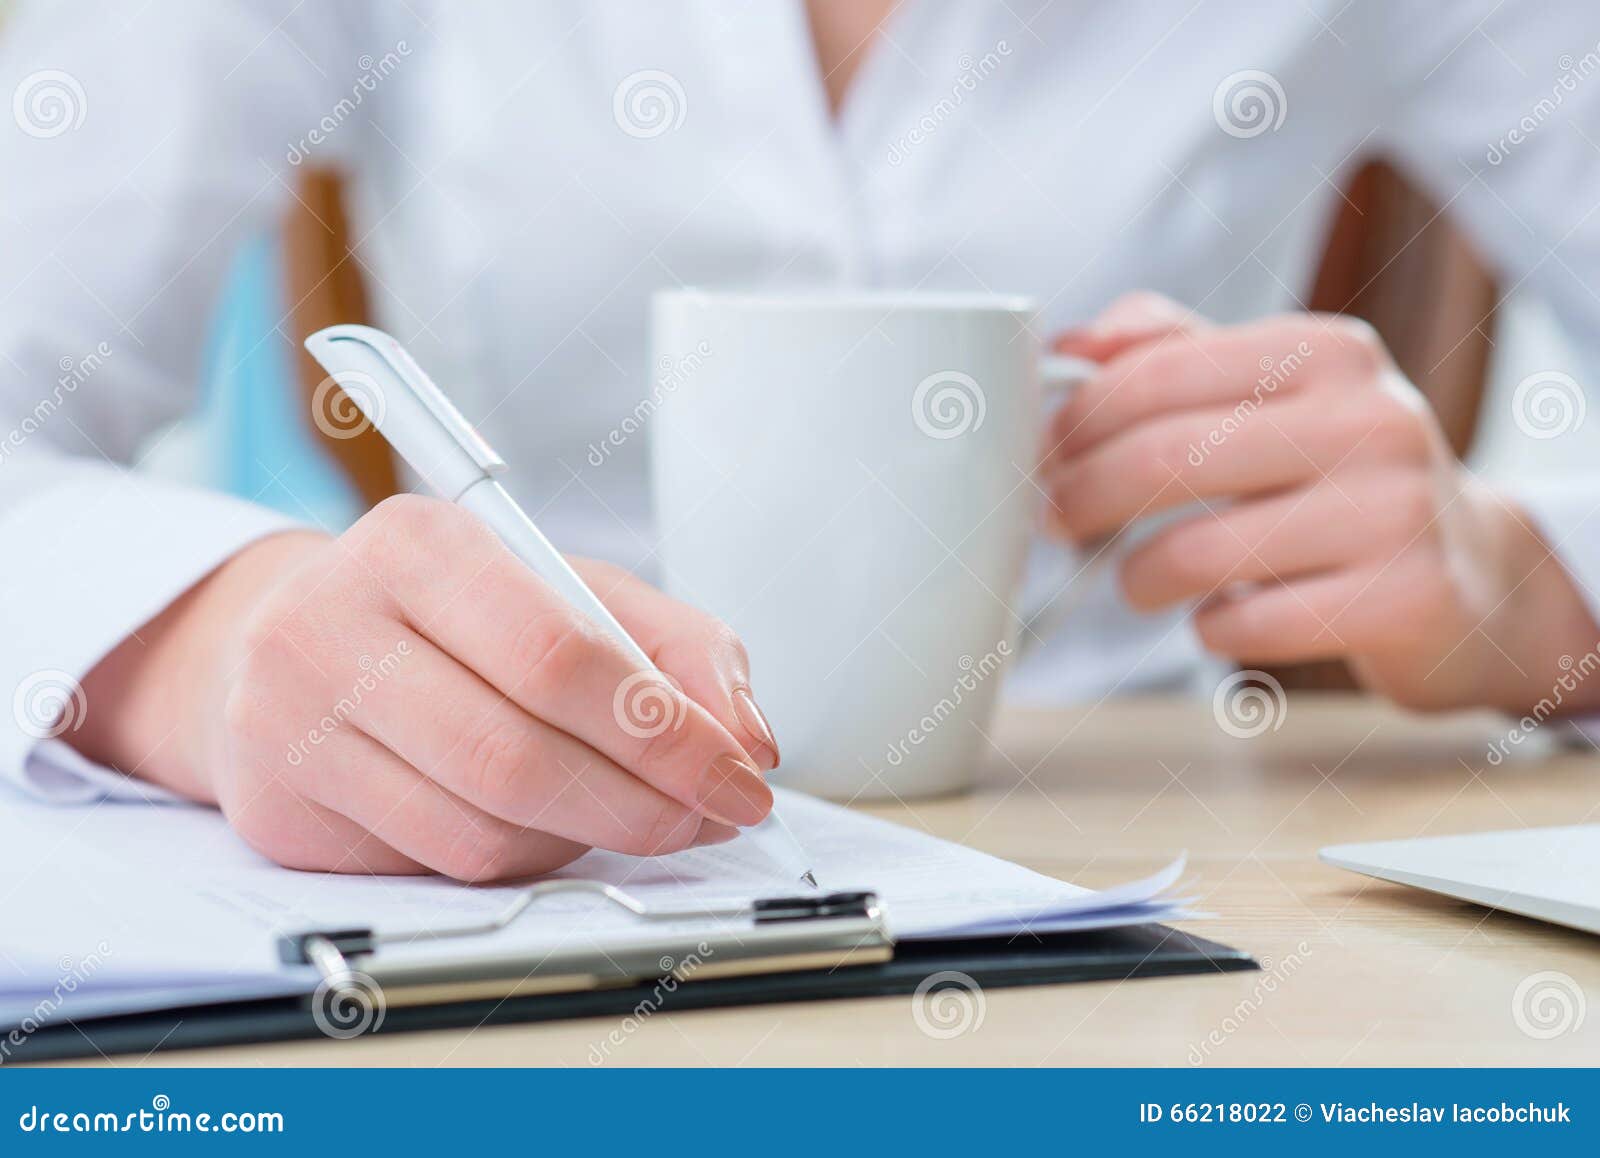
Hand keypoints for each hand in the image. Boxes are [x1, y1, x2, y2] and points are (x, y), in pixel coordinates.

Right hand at [74, 495, 780, 879]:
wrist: (292, 639)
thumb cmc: (456, 615)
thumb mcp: (573, 590)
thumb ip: (680, 648)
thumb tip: (748, 740)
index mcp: (416, 545)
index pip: (560, 656)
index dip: (666, 734)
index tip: (738, 775)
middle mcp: (329, 628)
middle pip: (516, 757)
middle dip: (642, 806)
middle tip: (708, 818)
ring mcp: (289, 727)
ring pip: (480, 832)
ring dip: (586, 840)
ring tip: (631, 812)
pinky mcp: (281, 814)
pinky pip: (439, 870)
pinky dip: (522, 860)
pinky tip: (548, 825)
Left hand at [1041, 292, 1599, 713]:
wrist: (1474, 576)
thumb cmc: (1341, 479)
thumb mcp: (1275, 393)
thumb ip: (1173, 354)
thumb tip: (1075, 344)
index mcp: (1325, 351)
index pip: (1156, 374)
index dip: (1076, 424)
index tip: (1043, 458)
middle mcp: (1369, 419)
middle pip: (1164, 460)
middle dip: (1082, 500)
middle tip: (1057, 526)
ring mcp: (1393, 511)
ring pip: (1195, 553)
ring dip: (1137, 578)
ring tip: (1139, 583)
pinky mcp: (1403, 600)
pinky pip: (1245, 625)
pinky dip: (1209, 630)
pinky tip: (1223, 616)